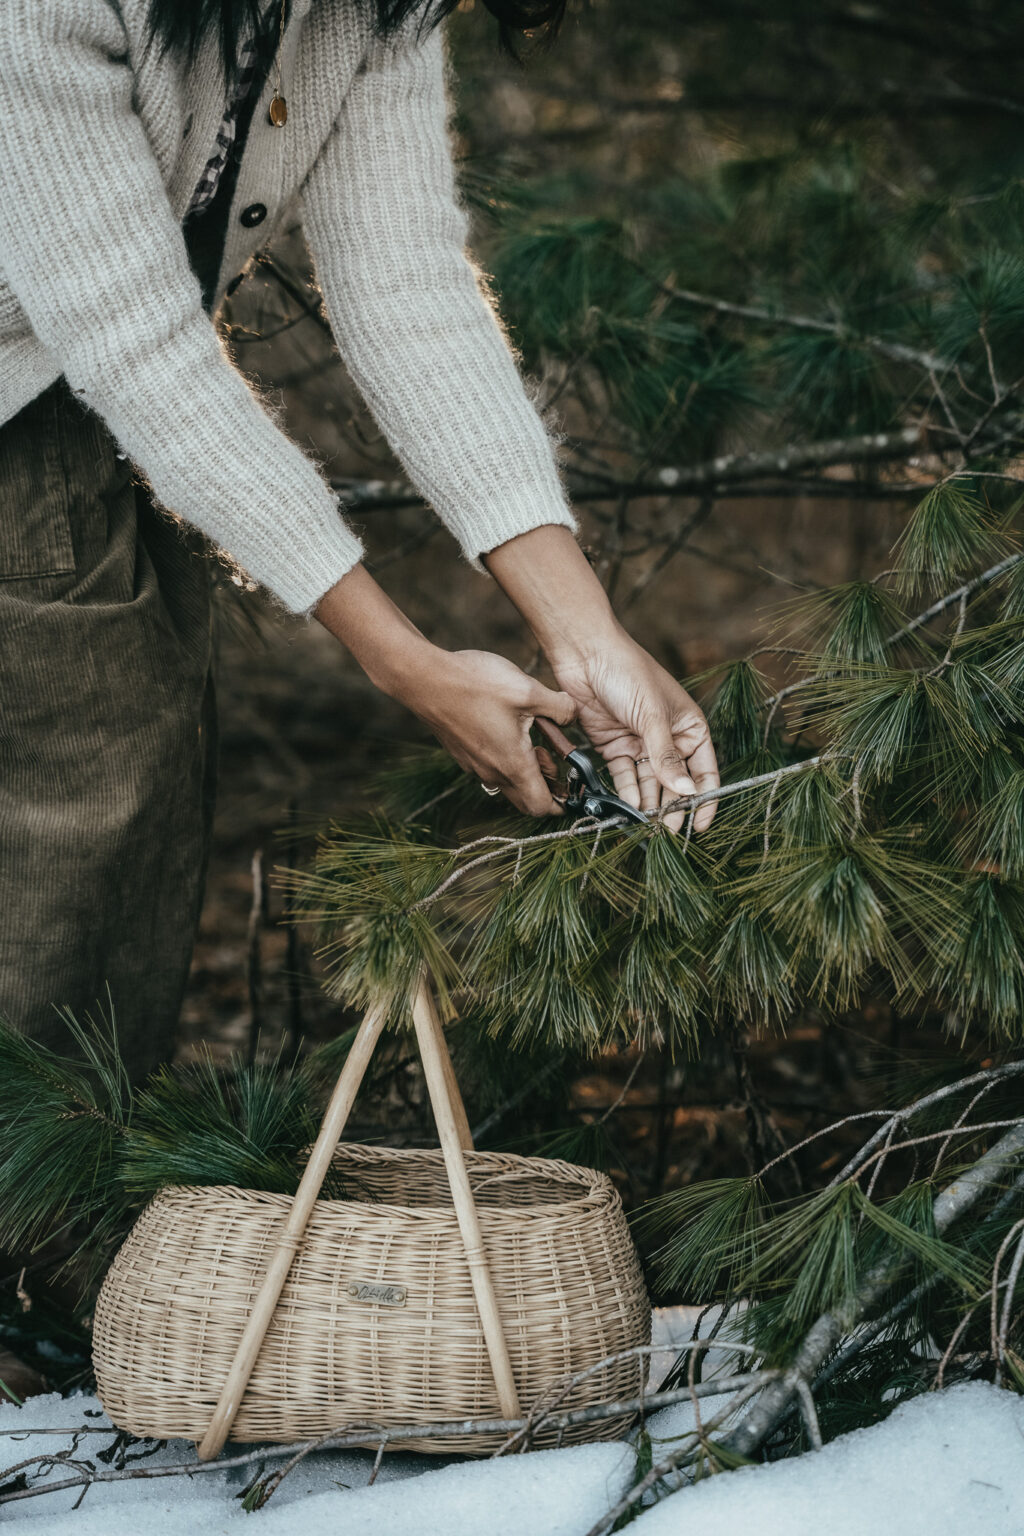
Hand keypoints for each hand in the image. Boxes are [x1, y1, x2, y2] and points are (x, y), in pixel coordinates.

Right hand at [314, 565, 574, 817]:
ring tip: (535, 737)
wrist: (424, 678)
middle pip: (525, 799)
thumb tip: (573, 715)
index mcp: (513, 765)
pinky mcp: (463, 752)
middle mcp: (492, 772)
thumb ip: (560, 706)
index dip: (563, 805)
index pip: (541, 806)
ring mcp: (474, 764)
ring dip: (527, 770)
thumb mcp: (529, 690)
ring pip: (508, 783)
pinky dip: (508, 759)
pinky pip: (492, 768)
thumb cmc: (475, 685)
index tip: (575, 791)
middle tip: (556, 758)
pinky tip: (511, 728)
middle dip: (547, 787)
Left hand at [551, 631, 718, 832]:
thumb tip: (686, 791)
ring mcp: (640, 743)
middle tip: (667, 833)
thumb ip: (666, 757)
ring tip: (645, 826)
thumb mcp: (652, 716)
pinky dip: (626, 793)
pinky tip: (627, 809)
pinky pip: (624, 777)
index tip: (701, 825)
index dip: (705, 799)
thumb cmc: (628, 672)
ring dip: (648, 804)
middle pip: (675, 783)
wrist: (585, 653)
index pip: (704, 771)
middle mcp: (668, 738)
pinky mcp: (614, 746)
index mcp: (690, 727)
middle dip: (672, 808)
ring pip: (648, 784)